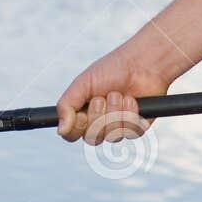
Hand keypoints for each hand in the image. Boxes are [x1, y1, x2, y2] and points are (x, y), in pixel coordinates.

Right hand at [55, 49, 172, 144]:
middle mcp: (99, 123)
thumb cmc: (111, 70)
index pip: (71, 135)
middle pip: (92, 138)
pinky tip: (132, 99)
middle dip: (98, 115)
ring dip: (114, 111)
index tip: (80, 114)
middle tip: (103, 97)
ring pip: (112, 136)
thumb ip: (67, 105)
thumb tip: (61, 130)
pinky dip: (129, 113)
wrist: (140, 63)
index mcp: (83, 113)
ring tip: (119, 94)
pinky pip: (130, 132)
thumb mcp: (83, 83)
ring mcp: (118, 126)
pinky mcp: (136, 126)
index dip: (75, 128)